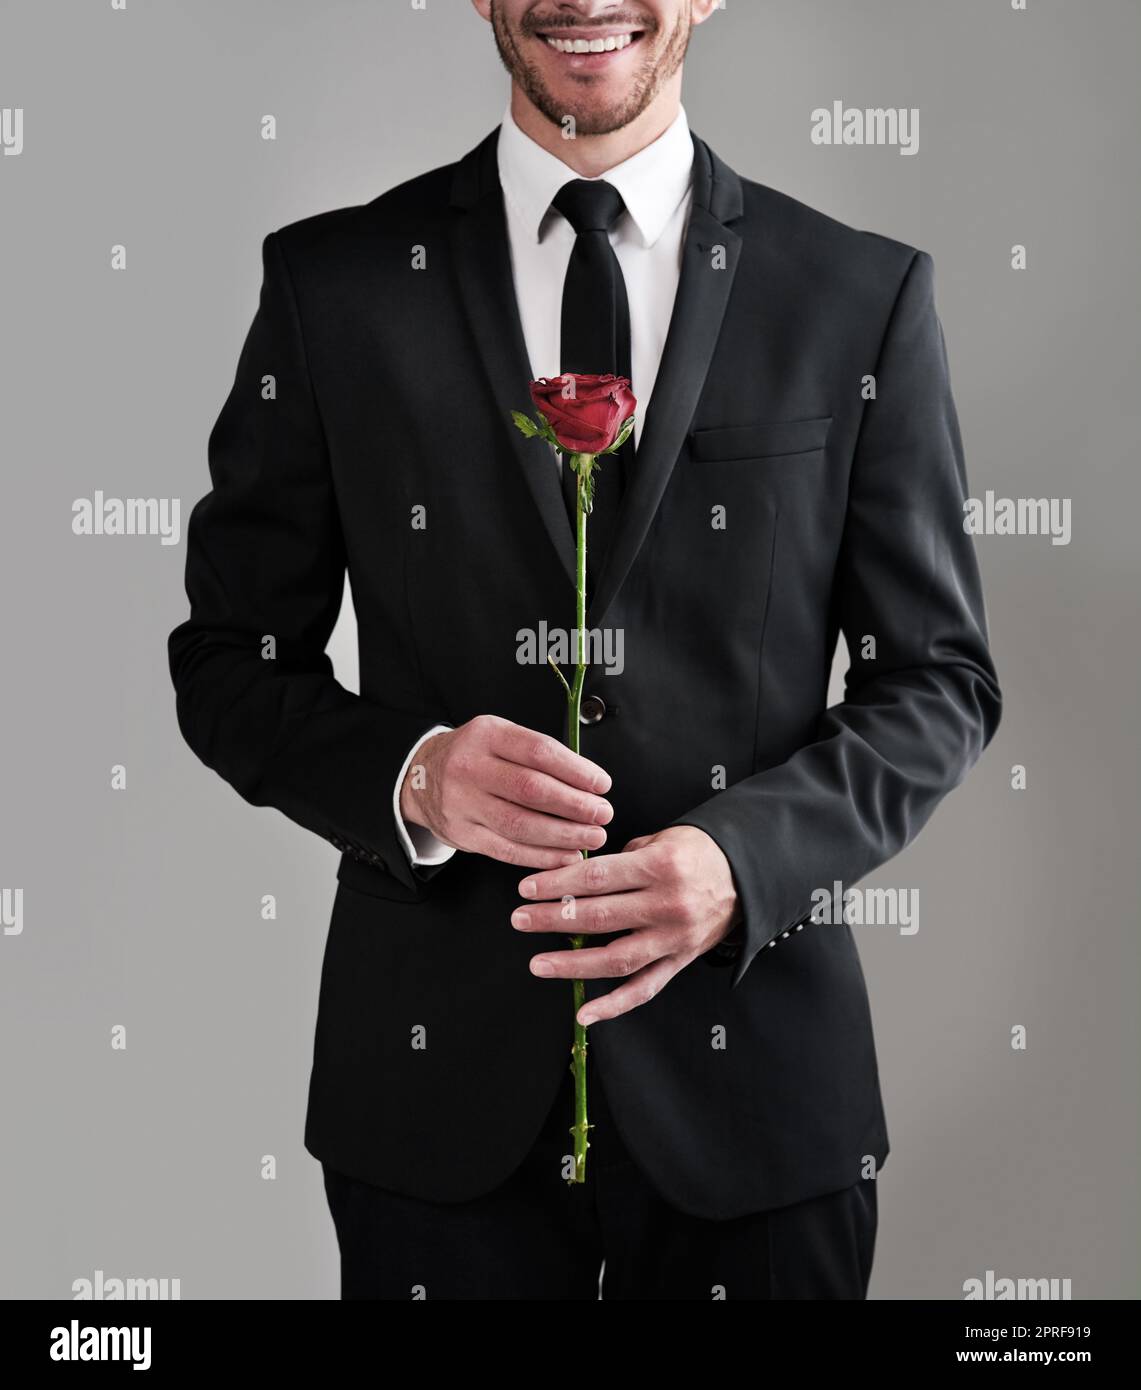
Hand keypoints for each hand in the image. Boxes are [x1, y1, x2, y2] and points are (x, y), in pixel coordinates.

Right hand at [399, 714, 613, 868]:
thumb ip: (538, 754)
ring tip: (592, 837)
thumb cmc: (475, 756)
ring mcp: (463, 804)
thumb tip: (589, 782)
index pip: (539, 751)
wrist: (420, 777)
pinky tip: (566, 857)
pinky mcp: (462, 835)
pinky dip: (541, 857)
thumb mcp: (500, 737)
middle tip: (602, 814)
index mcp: (487, 735)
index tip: (602, 784)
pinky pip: (507, 850)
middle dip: (575, 805)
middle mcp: (470, 768)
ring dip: (564, 835)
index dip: (576, 770)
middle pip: (532, 790)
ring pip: (520, 825)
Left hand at [510, 825, 741, 1024]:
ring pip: (616, 959)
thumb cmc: (697, 852)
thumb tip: (577, 872)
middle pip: (599, 917)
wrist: (747, 875)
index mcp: (659, 866)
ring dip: (572, 965)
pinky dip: (613, 1005)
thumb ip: (621, 857)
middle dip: (552, 919)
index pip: (597, 877)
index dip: (557, 883)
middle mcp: (667, 905)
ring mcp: (674, 938)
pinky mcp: (680, 961)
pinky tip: (583, 1014)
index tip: (526, 888)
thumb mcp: (662, 838)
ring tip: (537, 964)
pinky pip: (644, 989)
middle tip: (519, 919)